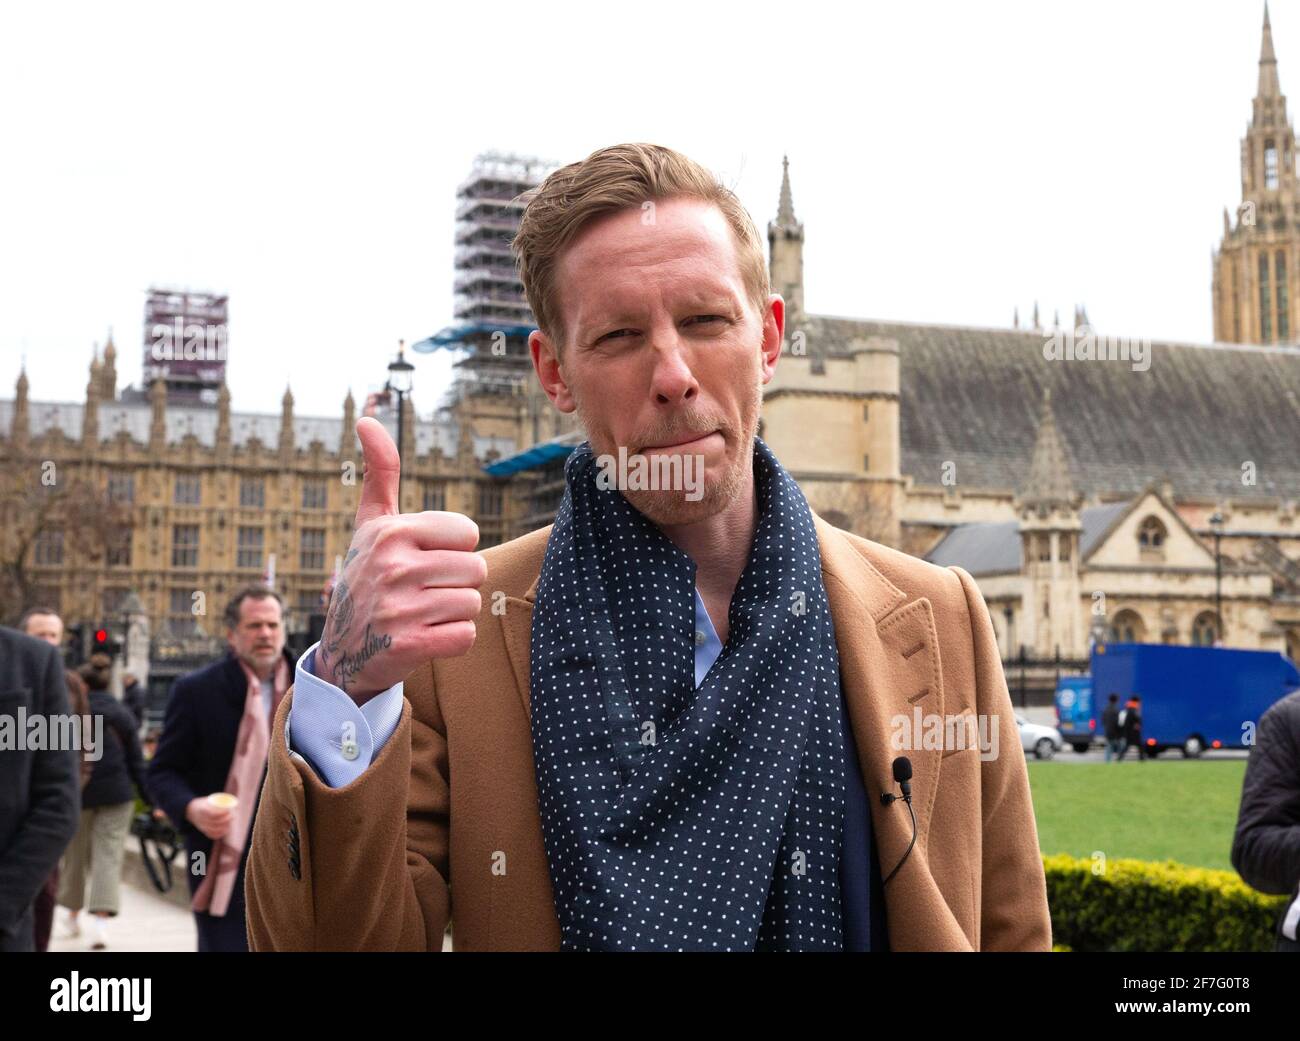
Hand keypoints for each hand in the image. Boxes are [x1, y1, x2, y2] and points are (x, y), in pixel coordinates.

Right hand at [186, 797, 231, 840]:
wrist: (189, 810)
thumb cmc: (203, 803)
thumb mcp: (208, 799)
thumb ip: (218, 801)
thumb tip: (234, 803)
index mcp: (202, 810)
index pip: (213, 813)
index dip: (222, 812)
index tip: (229, 809)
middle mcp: (201, 819)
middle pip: (215, 822)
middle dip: (226, 819)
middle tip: (233, 816)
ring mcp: (201, 826)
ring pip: (214, 829)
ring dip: (224, 826)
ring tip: (230, 822)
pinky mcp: (203, 831)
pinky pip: (211, 835)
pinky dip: (219, 833)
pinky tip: (225, 830)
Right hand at [316, 417, 485, 705]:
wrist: (343, 652)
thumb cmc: (368, 575)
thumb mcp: (371, 524)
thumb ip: (381, 473)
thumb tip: (367, 420)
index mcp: (390, 532)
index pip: (468, 533)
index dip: (454, 549)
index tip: (424, 559)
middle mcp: (392, 567)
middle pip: (475, 569)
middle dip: (457, 582)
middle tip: (424, 591)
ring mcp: (398, 609)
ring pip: (472, 602)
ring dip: (454, 612)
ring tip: (422, 613)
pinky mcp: (407, 647)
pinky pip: (464, 635)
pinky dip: (452, 639)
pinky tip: (425, 636)